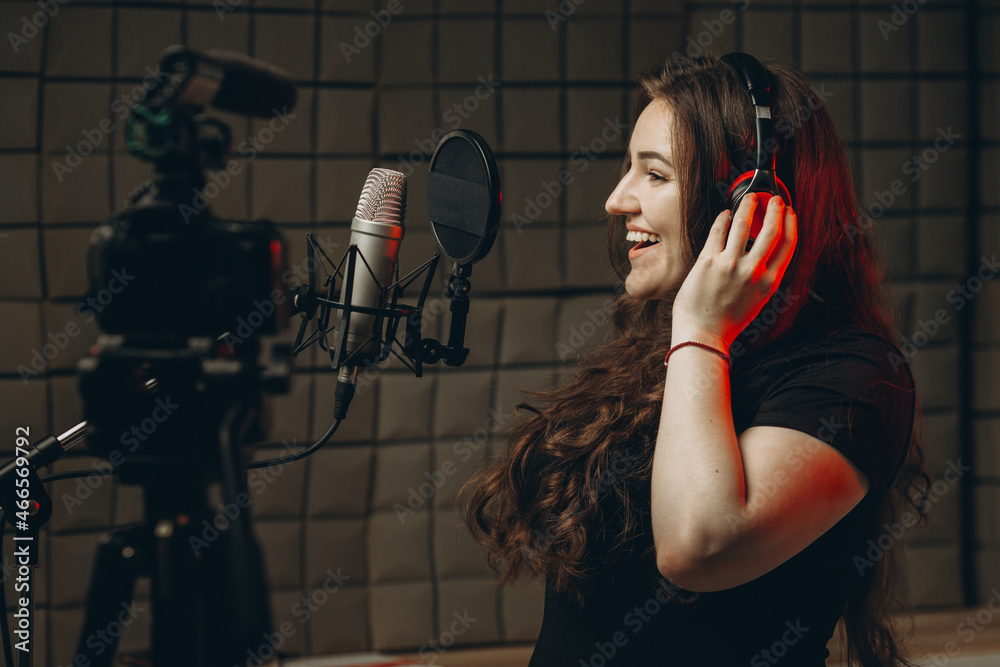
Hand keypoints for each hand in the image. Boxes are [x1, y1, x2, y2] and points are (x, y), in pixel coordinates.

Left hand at [671, 193, 797, 350]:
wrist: (703, 335)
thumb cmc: (727, 322)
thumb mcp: (757, 301)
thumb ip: (762, 278)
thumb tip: (762, 256)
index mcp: (769, 282)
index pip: (788, 245)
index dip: (791, 223)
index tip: (790, 212)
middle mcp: (752, 271)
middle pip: (770, 230)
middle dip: (774, 209)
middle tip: (773, 199)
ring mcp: (729, 264)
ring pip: (743, 224)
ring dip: (748, 206)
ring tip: (749, 198)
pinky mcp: (708, 261)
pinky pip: (718, 231)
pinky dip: (723, 219)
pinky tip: (725, 215)